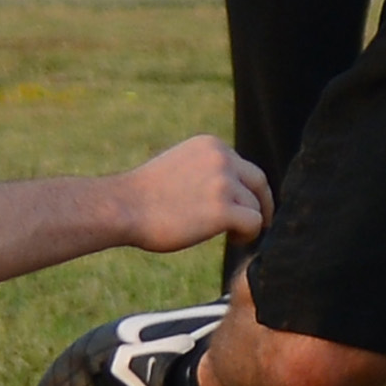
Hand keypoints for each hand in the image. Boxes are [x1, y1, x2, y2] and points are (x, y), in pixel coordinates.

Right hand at [117, 137, 271, 253]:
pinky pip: (253, 223)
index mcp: (210, 145)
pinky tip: (234, 240)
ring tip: (232, 236)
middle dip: (263, 203)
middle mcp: (221, 158)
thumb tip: (228, 189)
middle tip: (261, 223)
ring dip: (248, 223)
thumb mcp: (180, 166)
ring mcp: (223, 183)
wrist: (123, 207)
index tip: (247, 204)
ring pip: (255, 206)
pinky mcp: (223, 209)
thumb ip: (205, 170)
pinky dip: (248, 235)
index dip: (248, 188)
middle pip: (258, 181)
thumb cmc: (144, 195)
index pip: (243, 166)